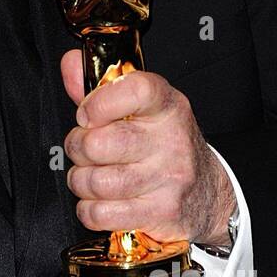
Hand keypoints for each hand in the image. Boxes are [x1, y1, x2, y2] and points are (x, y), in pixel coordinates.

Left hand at [60, 49, 235, 246]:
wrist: (207, 193)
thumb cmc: (164, 147)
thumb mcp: (141, 110)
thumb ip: (101, 88)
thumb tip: (70, 63)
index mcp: (167, 107)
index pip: (136, 90)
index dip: (99, 102)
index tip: (86, 113)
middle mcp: (171, 141)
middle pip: (99, 143)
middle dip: (77, 148)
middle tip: (85, 150)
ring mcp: (168, 179)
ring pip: (96, 182)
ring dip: (81, 181)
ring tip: (92, 176)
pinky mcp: (161, 213)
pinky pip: (102, 213)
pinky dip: (89, 210)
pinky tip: (100, 202)